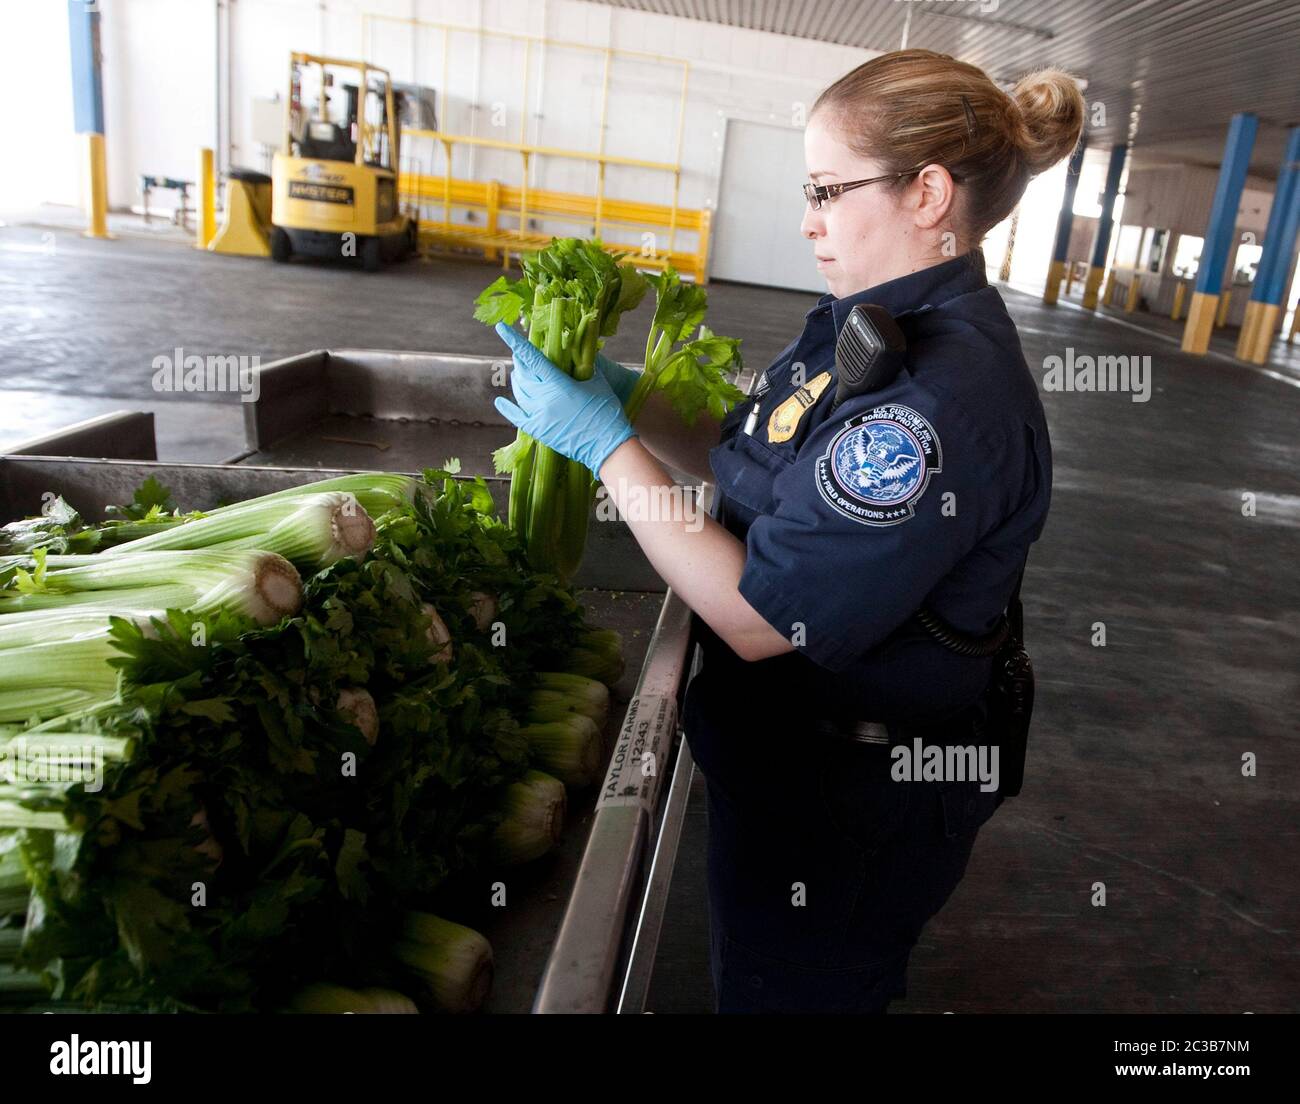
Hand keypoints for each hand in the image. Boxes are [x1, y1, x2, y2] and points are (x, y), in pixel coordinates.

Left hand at [494, 322, 635, 478]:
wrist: (608, 445)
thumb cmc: (607, 411)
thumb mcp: (597, 382)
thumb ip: (584, 365)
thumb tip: (575, 350)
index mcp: (559, 383)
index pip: (532, 357)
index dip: (515, 342)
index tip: (502, 329)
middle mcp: (544, 398)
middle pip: (523, 374)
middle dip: (520, 361)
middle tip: (521, 355)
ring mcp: (539, 415)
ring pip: (519, 393)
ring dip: (517, 381)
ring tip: (519, 374)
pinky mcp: (539, 431)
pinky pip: (517, 417)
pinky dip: (507, 409)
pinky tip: (499, 402)